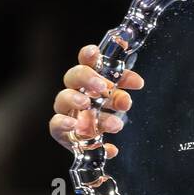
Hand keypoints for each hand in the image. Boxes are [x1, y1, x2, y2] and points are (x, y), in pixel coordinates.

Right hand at [48, 44, 144, 159]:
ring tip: (95, 109)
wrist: (94, 142)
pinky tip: (74, 126)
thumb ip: (124, 88)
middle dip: (88, 78)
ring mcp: (66, 110)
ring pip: (64, 99)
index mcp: (89, 80)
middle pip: (72, 76)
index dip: (89, 55)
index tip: (95, 51)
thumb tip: (137, 81)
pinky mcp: (61, 131)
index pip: (86, 62)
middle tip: (105, 87)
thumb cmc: (104, 113)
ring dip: (78, 101)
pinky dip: (64, 124)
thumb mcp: (119, 99)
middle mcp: (74, 91)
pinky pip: (56, 125)